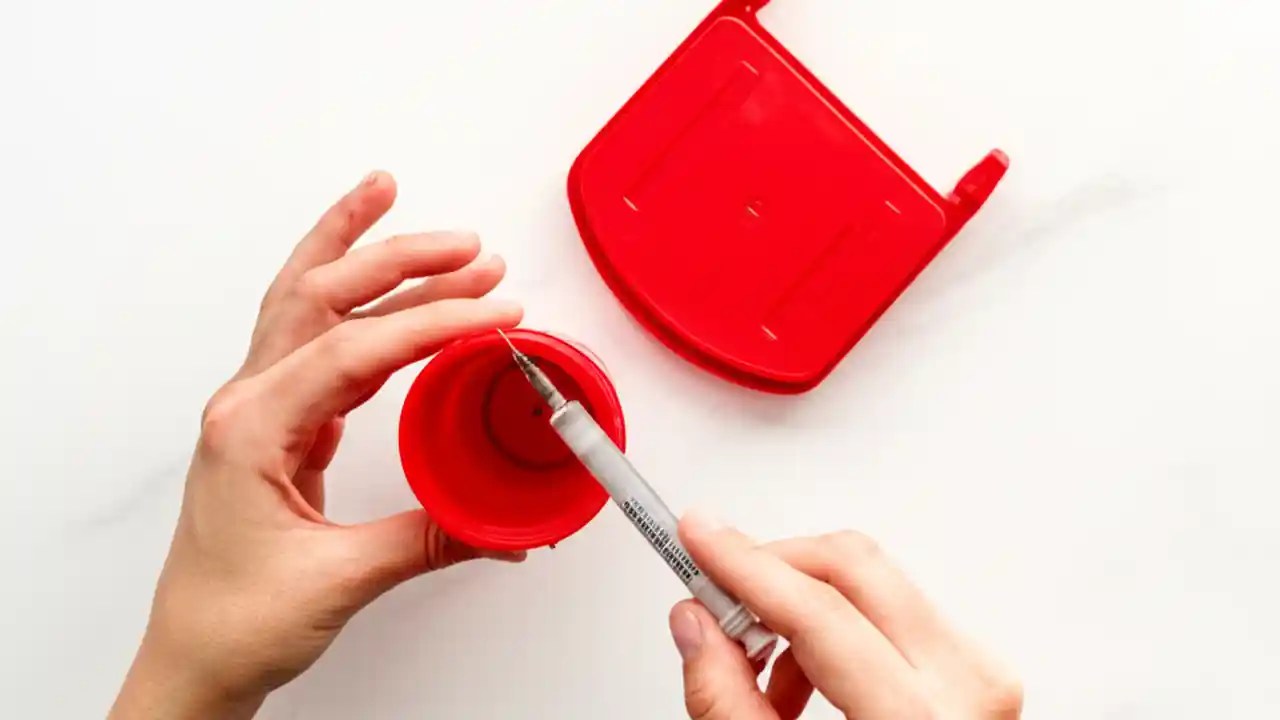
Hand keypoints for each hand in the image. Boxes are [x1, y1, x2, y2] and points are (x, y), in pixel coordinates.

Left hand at [110, 171, 524, 718]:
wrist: (194, 658)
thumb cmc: (234, 621)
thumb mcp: (342, 579)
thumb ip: (431, 539)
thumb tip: (502, 523)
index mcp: (252, 428)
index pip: (354, 351)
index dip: (433, 323)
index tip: (495, 314)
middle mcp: (248, 405)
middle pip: (317, 296)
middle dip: (391, 257)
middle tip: (462, 243)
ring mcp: (259, 411)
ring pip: (306, 306)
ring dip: (357, 258)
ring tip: (398, 208)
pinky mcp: (278, 429)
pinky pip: (318, 345)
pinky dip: (355, 309)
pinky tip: (388, 300)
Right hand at [669, 513, 1021, 719]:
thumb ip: (727, 699)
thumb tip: (696, 626)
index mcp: (919, 719)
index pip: (819, 608)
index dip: (745, 565)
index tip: (699, 536)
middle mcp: (967, 682)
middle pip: (852, 567)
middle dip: (771, 571)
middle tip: (716, 594)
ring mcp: (979, 670)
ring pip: (870, 582)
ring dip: (800, 609)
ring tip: (759, 671)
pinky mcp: (974, 666)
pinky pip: (891, 609)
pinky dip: (834, 629)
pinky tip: (801, 682)